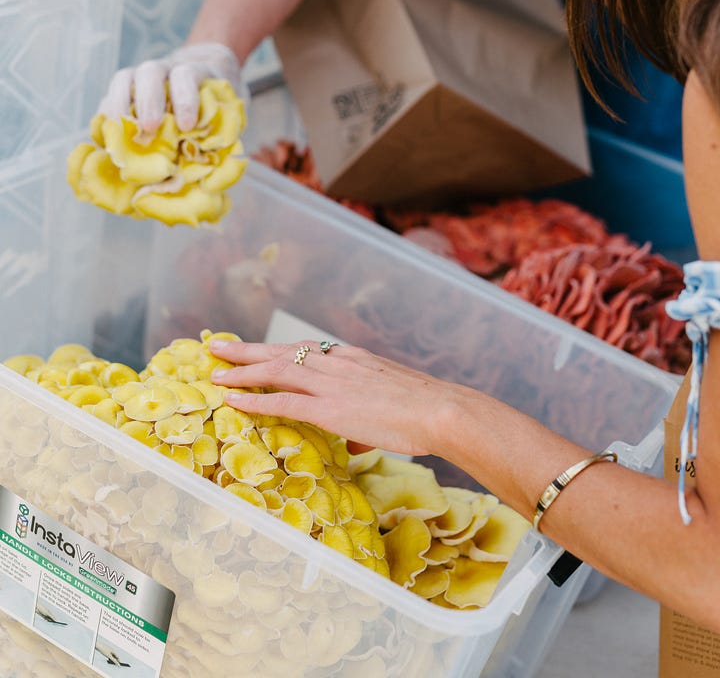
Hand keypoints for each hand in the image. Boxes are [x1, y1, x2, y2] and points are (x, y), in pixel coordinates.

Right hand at [99, 41, 245, 132]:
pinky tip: (105, 137)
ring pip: (124, 79)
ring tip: (119, 132)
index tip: (187, 126)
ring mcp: (142, 76)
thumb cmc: (218, 100)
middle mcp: (165, 69)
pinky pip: (110, 96)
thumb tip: (210, 174)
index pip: (186, 75)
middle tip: (150, 128)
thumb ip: (221, 135)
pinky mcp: (126, 90)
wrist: (207, 68)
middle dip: (149, 101)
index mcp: (195, 70)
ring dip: (120, 104)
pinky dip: (106, 114)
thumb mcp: (229, 111)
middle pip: (151, 72)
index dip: (186, 99)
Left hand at [209, 338, 454, 456]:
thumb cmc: (423, 411)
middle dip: (246, 350)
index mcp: (351, 359)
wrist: (439, 409)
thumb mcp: (390, 405)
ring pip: (274, 370)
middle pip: (280, 351)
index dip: (274, 349)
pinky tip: (233, 400)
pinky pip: (282, 401)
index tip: (253, 348)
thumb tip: (357, 442)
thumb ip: (366, 421)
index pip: (303, 349)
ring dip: (241, 371)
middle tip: (217, 346)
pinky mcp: (329, 407)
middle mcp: (336, 363)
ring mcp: (331, 383)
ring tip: (215, 372)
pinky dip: (255, 399)